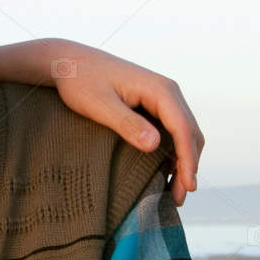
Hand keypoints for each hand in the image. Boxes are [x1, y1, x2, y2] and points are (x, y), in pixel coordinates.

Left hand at [50, 44, 204, 206]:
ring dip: (184, 160)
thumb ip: (127, 124)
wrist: (69, 62)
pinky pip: (171, 129)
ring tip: (175, 191)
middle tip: (179, 198)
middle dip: (189, 166)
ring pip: (184, 133)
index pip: (183, 129)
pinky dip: (174, 151)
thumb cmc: (81, 82)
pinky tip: (165, 171)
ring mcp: (162, 97)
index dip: (188, 160)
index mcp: (160, 90)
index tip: (188, 186)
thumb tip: (155, 145)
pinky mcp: (152, 103)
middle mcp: (168, 92)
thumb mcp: (100, 105)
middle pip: (190, 133)